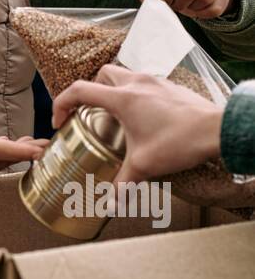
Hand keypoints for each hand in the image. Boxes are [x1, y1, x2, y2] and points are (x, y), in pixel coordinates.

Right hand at [52, 65, 224, 183]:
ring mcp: (155, 82)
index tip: (61, 121)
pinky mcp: (170, 86)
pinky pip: (144, 84)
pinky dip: (136, 96)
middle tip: (91, 114)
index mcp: (122, 98)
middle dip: (90, 92)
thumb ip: (123, 183)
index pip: (79, 90)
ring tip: (116, 117)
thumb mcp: (145, 165)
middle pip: (101, 75)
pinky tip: (143, 119)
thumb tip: (111, 204)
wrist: (217, 130)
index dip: (62, 104)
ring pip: (123, 76)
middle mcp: (136, 83)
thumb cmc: (181, 142)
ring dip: (113, 92)